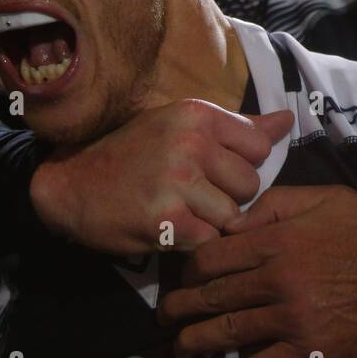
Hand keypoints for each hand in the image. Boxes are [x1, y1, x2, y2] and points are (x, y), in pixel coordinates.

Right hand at [30, 99, 293, 255]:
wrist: (68, 185)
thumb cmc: (132, 154)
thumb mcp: (182, 126)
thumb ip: (238, 128)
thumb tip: (288, 121)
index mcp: (198, 115)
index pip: (260, 146)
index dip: (242, 165)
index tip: (215, 170)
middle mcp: (191, 143)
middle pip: (250, 185)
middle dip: (230, 197)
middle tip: (195, 195)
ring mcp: (177, 182)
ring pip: (233, 216)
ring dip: (213, 223)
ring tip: (183, 212)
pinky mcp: (165, 220)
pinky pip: (209, 240)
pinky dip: (194, 242)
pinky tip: (172, 229)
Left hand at [158, 185, 356, 357]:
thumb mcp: (331, 199)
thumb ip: (280, 203)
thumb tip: (236, 215)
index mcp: (278, 237)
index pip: (213, 254)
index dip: (190, 268)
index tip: (184, 278)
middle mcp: (276, 277)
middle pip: (211, 294)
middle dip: (180, 308)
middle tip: (166, 317)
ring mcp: (290, 316)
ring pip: (226, 331)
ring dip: (194, 344)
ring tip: (180, 349)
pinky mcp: (308, 350)